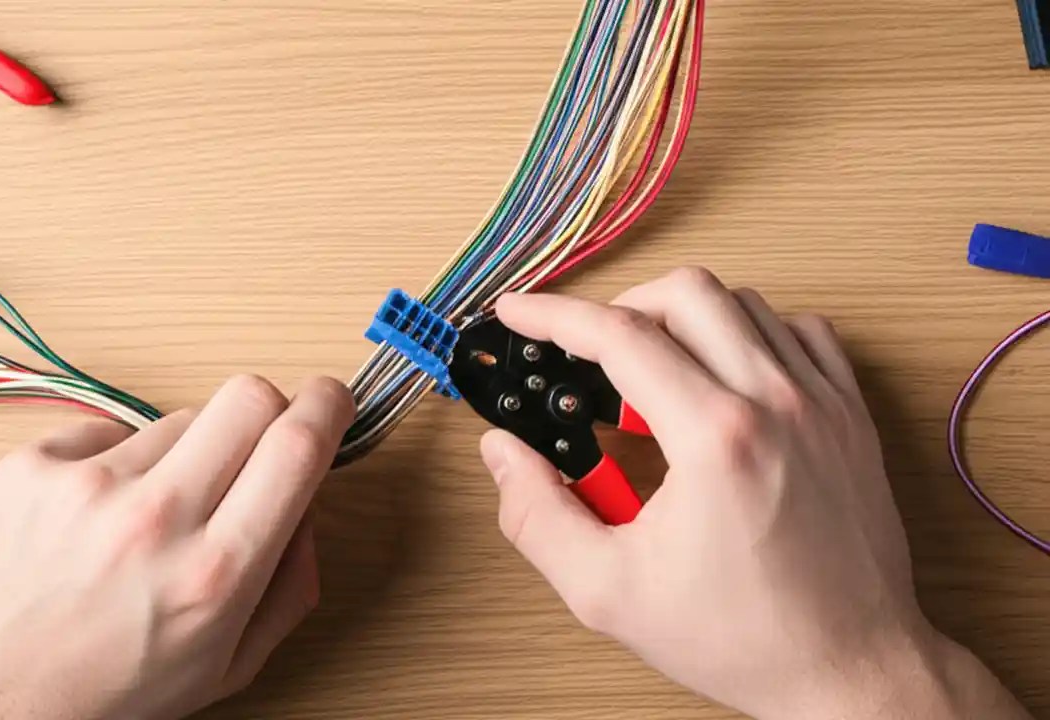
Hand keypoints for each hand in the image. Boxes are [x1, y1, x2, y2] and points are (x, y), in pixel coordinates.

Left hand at [0, 375, 353, 719]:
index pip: (297, 447)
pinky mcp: (31, 467)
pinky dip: (118, 462)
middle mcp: (152, 521)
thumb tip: (307, 503)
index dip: (328, 407)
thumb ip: (291, 584)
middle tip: (256, 444)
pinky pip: (111, 429)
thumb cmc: (106, 692)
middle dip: (269, 411)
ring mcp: (86, 486)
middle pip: (248, 397)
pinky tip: (98, 516)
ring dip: (186, 453)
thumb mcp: (229, 665)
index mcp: (214, 576)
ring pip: (179, 416)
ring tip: (151, 517)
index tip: (331, 400)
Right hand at [481, 268, 1029, 719]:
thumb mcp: (607, 591)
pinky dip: (753, 333)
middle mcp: (776, 404)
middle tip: (592, 348)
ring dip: (686, 318)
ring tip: (654, 370)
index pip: (620, 336)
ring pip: (745, 303)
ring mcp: (822, 404)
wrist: (848, 670)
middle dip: (622, 305)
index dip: (554, 315)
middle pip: (687, 292)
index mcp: (714, 439)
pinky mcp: (850, 416)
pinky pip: (802, 332)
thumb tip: (502, 451)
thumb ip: (536, 515)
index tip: (519, 313)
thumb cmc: (743, 638)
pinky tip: (727, 376)